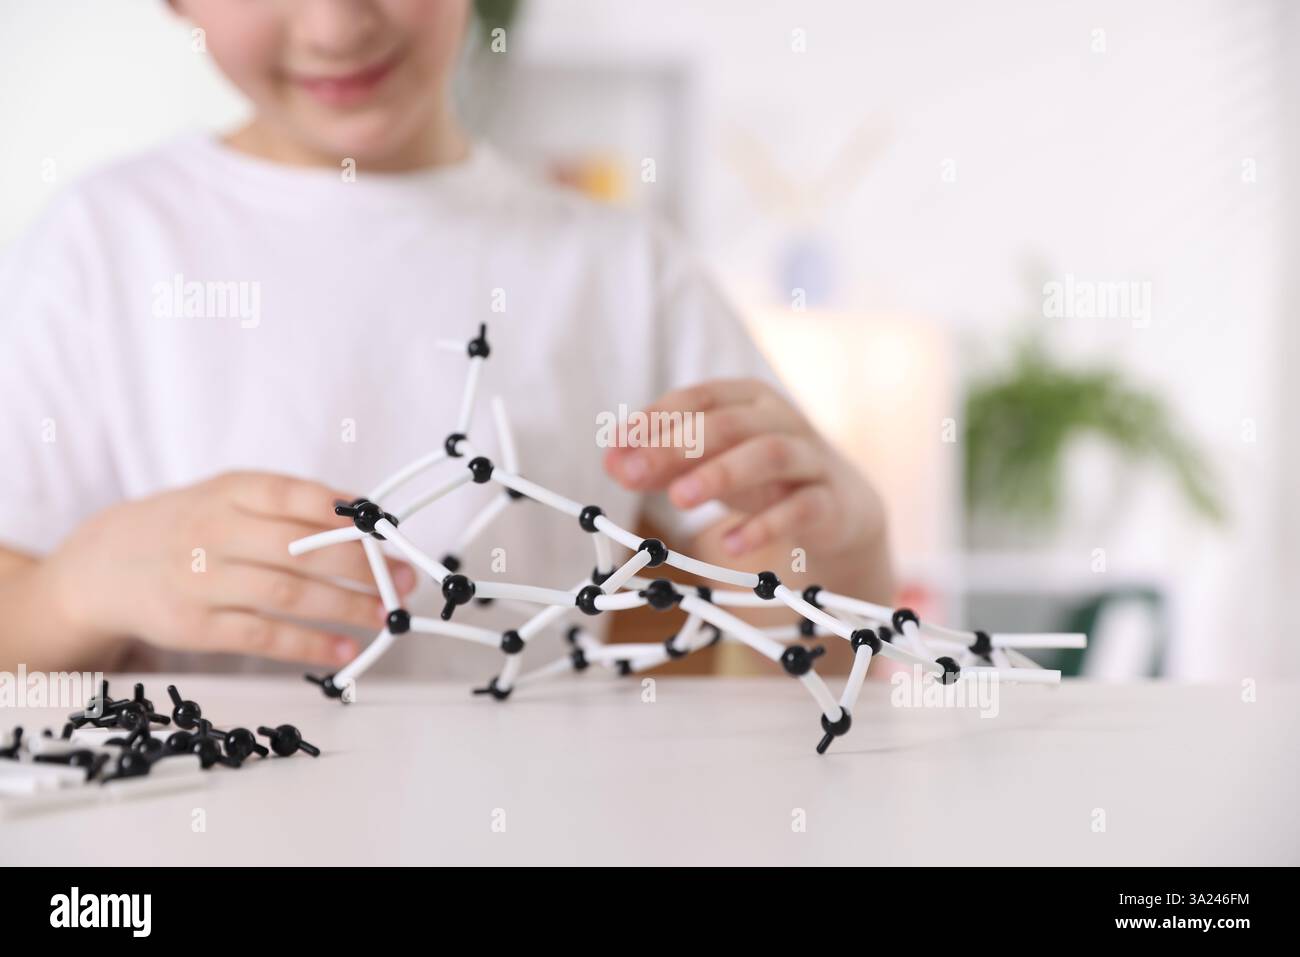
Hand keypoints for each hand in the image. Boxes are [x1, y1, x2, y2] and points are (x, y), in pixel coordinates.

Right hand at [45, 472, 414, 666]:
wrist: (105, 564)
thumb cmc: (191, 526)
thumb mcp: (231, 497)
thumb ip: (292, 503)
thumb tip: (367, 516)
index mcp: (231, 491)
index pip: (296, 496)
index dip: (348, 513)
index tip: (388, 529)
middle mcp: (215, 533)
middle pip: (301, 548)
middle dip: (362, 565)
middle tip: (404, 580)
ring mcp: (203, 581)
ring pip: (288, 594)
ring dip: (347, 607)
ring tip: (388, 616)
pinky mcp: (196, 627)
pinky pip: (263, 637)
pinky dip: (310, 645)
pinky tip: (345, 650)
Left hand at [601, 379, 886, 560]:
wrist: (839, 510)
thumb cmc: (762, 478)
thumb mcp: (710, 466)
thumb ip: (662, 463)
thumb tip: (612, 462)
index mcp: (748, 399)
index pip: (699, 398)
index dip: (657, 417)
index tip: (619, 443)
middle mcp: (782, 420)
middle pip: (729, 423)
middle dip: (676, 446)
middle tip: (633, 472)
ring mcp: (810, 459)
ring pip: (770, 454)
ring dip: (721, 473)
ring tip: (679, 499)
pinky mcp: (831, 501)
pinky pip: (802, 508)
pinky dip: (766, 525)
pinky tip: (731, 544)